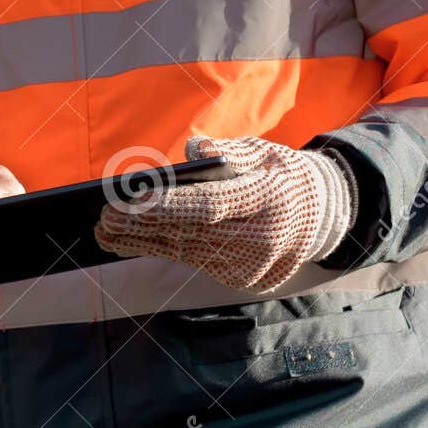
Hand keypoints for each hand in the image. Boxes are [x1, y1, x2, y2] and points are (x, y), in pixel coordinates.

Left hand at [94, 135, 355, 290]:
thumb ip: (228, 150)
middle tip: (104, 216)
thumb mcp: (263, 151)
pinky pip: (193, 262)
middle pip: (192, 232)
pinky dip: (159, 251)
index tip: (133, 200)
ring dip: (141, 242)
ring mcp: (252, 265)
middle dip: (144, 225)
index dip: (171, 205)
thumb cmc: (281, 174)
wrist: (322, 217)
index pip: (214, 205)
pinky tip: (128, 242)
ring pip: (186, 252)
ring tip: (104, 231)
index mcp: (270, 199)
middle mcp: (262, 239)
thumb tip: (194, 147)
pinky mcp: (241, 280)